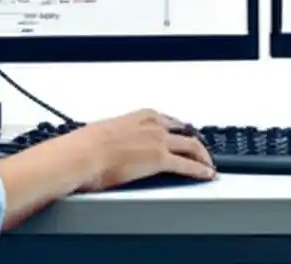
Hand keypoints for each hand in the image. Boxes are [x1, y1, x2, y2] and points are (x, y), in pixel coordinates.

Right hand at [71, 108, 215, 191]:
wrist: (82, 154)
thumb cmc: (86, 146)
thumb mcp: (107, 133)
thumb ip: (120, 137)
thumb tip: (115, 146)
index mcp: (141, 115)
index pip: (170, 121)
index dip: (181, 131)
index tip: (184, 136)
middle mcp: (154, 124)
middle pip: (185, 132)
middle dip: (196, 143)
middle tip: (202, 153)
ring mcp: (159, 141)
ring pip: (192, 147)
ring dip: (203, 157)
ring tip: (208, 166)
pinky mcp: (161, 159)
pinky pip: (187, 165)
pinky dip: (200, 170)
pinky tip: (206, 175)